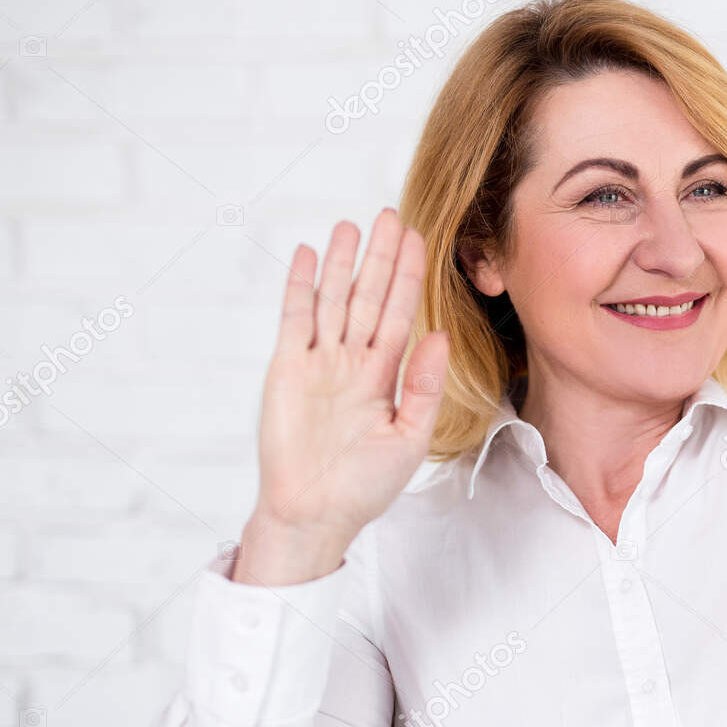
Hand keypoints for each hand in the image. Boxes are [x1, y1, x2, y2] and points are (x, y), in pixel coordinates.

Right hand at [234, 208, 449, 586]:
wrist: (316, 512)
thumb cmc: (365, 485)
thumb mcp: (410, 436)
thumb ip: (425, 386)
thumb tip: (440, 336)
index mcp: (385, 376)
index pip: (400, 315)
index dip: (409, 278)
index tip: (420, 241)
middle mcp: (353, 362)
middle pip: (369, 297)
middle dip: (380, 257)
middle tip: (390, 215)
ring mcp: (319, 362)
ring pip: (332, 300)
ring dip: (342, 263)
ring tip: (351, 224)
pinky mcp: (287, 369)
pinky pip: (294, 318)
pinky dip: (300, 286)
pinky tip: (308, 254)